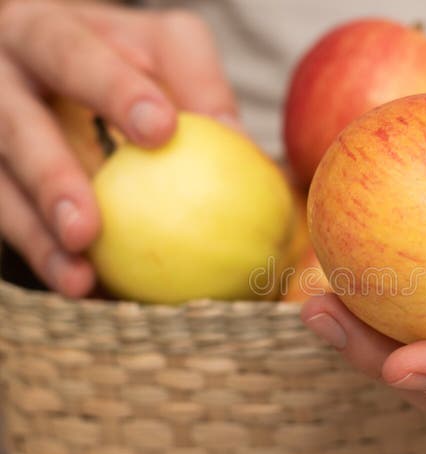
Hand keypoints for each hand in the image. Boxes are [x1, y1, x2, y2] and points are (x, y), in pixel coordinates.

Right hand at [0, 1, 236, 296]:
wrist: (47, 62)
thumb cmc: (121, 56)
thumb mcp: (162, 48)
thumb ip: (195, 79)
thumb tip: (240, 139)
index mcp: (46, 34)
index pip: (73, 55)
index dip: (112, 91)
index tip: (160, 130)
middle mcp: (3, 78)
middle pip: (16, 127)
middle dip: (51, 178)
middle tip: (87, 230)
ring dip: (37, 235)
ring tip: (79, 280)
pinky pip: (6, 217)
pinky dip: (43, 256)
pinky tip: (81, 287)